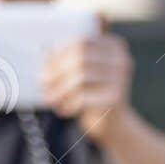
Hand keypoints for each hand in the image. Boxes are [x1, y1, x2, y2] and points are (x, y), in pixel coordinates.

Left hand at [42, 28, 132, 142]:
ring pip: (81, 76)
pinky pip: (84, 97)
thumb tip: (45, 49)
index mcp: (113, 46)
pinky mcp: (116, 99)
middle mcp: (121, 59)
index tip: (45, 66)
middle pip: (80, 56)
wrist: (112, 123)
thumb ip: (68, 57)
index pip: (82, 40)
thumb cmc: (91, 92)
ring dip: (60, 89)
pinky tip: (64, 110)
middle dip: (57, 70)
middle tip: (43, 82)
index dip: (60, 52)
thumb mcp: (82, 72)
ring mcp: (121, 79)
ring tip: (50, 98)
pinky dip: (69, 103)